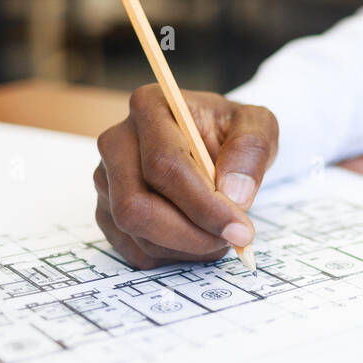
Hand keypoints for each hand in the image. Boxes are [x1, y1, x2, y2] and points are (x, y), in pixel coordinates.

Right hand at [93, 85, 278, 268]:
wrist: (213, 142)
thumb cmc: (230, 131)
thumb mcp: (257, 125)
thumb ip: (251, 149)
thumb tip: (233, 193)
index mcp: (150, 106)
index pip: (164, 165)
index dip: (203, 204)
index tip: (240, 229)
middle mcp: (117, 141)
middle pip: (136, 205)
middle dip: (190, 234)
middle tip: (232, 239)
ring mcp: (105, 178)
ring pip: (134, 231)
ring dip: (186, 246)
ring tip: (220, 234)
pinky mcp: (106, 210)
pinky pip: (133, 249)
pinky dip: (172, 255)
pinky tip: (198, 238)